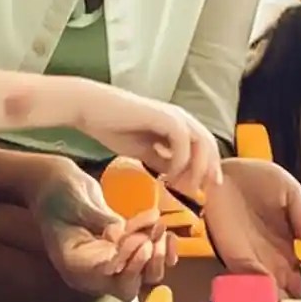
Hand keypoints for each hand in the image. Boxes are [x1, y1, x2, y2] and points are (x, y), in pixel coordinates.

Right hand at [28, 158, 176, 300]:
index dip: (125, 262)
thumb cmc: (60, 191)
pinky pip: (148, 262)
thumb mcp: (76, 202)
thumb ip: (100, 219)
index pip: (103, 275)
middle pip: (126, 286)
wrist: (58, 184)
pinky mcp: (124, 252)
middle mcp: (92, 271)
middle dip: (144, 265)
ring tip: (159, 226)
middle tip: (151, 237)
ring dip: (156, 256)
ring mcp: (110, 263)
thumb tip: (121, 233)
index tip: (140, 240)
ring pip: (142, 276)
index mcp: (73, 263)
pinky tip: (168, 233)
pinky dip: (162, 252)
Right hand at [69, 81, 221, 196]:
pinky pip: (182, 141)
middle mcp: (180, 117)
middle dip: (209, 170)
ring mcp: (174, 115)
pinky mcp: (163, 116)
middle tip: (201, 192)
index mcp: (178, 124)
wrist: (91, 109)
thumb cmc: (113, 127)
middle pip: (209, 144)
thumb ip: (161, 161)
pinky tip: (166, 175)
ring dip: (196, 168)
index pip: (204, 146)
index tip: (203, 189)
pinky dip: (179, 161)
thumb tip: (175, 176)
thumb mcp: (143, 151)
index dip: (208, 168)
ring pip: (201, 142)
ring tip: (183, 187)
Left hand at [203, 158, 300, 296]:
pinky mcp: (236, 260)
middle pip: (292, 291)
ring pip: (273, 293)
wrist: (223, 172)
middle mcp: (274, 259)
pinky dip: (263, 294)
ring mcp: (255, 262)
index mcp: (291, 246)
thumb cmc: (258, 179)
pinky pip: (252, 282)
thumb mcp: (291, 193)